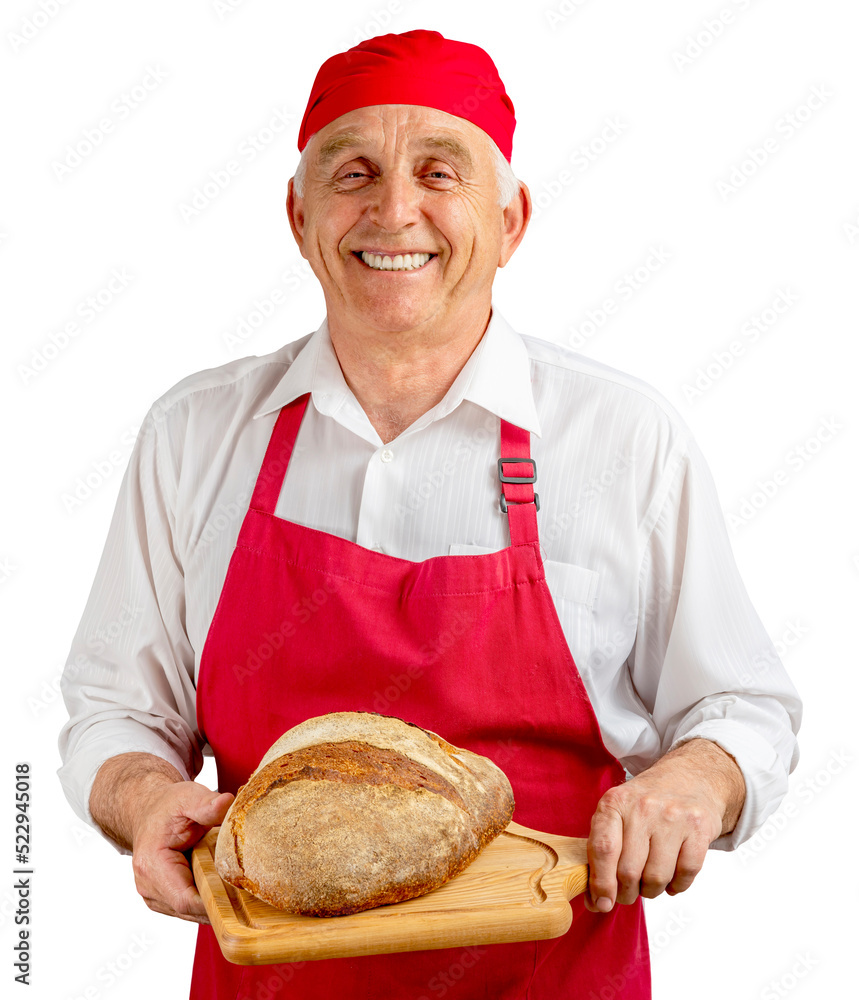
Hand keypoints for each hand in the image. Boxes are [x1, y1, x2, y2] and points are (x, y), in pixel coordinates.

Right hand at [130, 780, 233, 922]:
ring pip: (193, 912)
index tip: (244, 893)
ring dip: (216, 902)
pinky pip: (192, 907)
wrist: (150, 811)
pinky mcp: (165, 899)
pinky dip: (209, 898)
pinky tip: (226, 884)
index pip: (186, 900)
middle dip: (221, 903)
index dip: (216, 902)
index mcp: (151, 865)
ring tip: (240, 885)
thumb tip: (228, 802)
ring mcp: (156, 896)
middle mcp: (149, 887)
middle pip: (191, 910)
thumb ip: (207, 804)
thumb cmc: (167, 807)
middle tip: (252, 891)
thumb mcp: (188, 798)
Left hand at [584, 738, 744, 912]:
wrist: (690, 777)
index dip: (601, 883)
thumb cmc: (646, 803)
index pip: (603, 849)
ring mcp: (673, 816)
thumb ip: (601, 852)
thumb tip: (596, 902)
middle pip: (629, 871)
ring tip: (650, 880)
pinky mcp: (699, 827)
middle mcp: (643, 807)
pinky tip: (672, 876)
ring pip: (656, 878)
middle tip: (628, 891)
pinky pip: (685, 874)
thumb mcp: (616, 812)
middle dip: (626, 892)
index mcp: (615, 802)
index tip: (601, 903)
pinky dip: (677, 885)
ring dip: (651, 890)